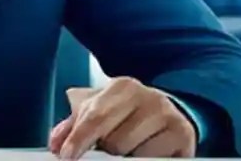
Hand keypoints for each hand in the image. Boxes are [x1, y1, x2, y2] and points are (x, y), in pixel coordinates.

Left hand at [49, 77, 196, 158]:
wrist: (169, 113)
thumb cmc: (126, 114)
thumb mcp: (98, 111)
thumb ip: (74, 126)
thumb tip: (56, 143)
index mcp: (123, 86)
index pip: (95, 117)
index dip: (79, 140)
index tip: (67, 156)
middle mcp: (149, 97)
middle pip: (114, 141)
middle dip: (105, 151)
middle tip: (106, 150)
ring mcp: (170, 117)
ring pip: (134, 154)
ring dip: (126, 158)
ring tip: (129, 148)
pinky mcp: (184, 138)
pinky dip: (145, 160)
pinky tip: (145, 152)